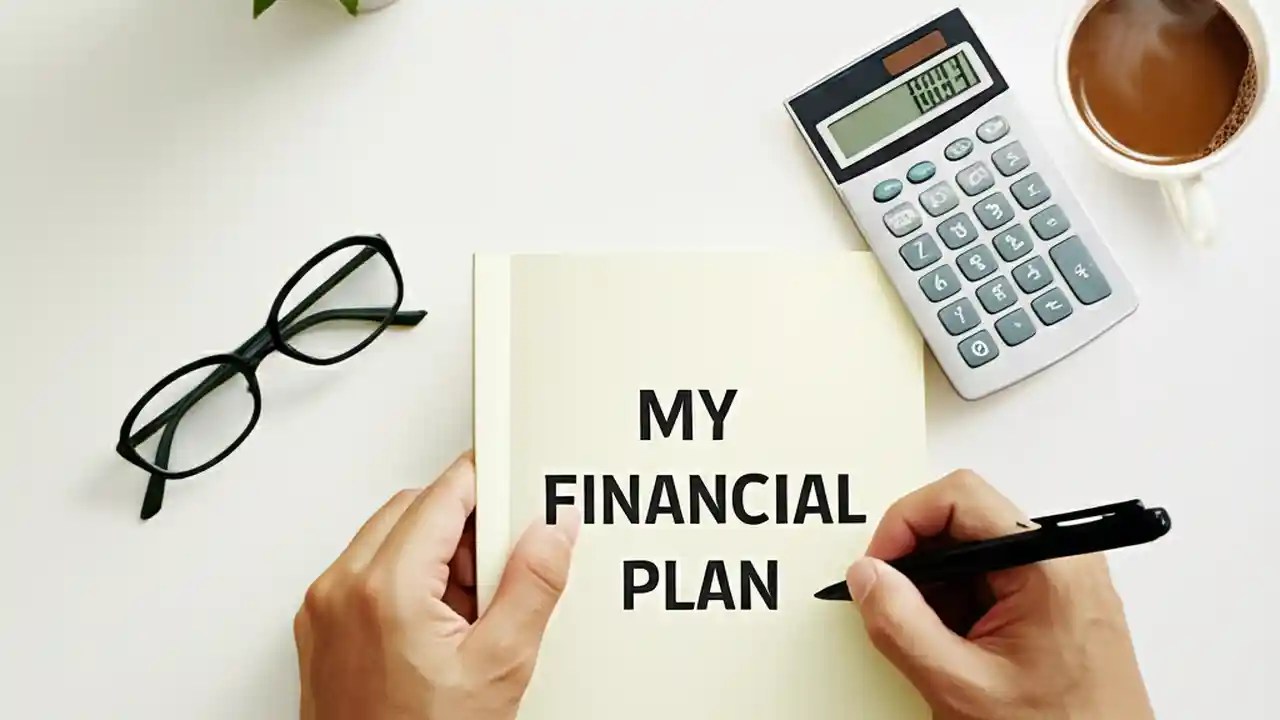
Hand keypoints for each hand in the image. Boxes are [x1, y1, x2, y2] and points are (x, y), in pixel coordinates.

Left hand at [294, 451, 579, 719]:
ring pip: (390, 539)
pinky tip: (442, 629)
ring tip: (473, 614)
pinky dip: (408, 582)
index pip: (443, 495)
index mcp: (385, 589)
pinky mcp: (321, 630)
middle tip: (502, 571)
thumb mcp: (499, 666)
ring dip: (437, 555)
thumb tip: (552, 533)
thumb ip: (533, 587)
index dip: (487, 481)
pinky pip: (368, 574)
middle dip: (465, 528)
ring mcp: (324, 610)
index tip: (516, 481)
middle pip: (414, 510)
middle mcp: (341, 590)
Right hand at [846, 471, 1154, 719]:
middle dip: (918, 559)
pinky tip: (956, 648)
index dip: (904, 522)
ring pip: (976, 550)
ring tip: (934, 642)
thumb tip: (868, 577)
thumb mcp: (961, 686)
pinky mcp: (1059, 604)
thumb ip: (902, 624)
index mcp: (1048, 566)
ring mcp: (1065, 581)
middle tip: (892, 603)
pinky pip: (994, 579)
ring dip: (937, 587)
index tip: (879, 565)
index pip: (960, 497)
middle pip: (966, 519)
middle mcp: (1064, 561)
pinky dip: (960, 605)